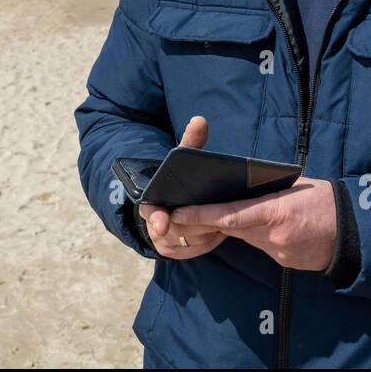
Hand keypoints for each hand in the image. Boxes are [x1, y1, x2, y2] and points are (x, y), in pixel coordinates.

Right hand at [139, 115, 226, 258]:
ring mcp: (161, 238)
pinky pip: (192, 251)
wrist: (173, 198)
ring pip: (185, 241)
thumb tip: (200, 120)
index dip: (156, 218)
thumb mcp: (183, 158)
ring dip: (204, 233)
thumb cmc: (181, 175)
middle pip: (172, 230)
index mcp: (150, 199)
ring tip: (220, 222)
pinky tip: (217, 232)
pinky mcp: (173, 250)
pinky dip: (206, 243)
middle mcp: (151, 221)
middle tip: (215, 223)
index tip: (162, 223)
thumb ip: (191, 141)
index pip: (150, 211)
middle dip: (194, 226)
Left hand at [169, 177, 337, 271]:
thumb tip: (244, 191)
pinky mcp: (285, 262)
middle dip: (211, 221)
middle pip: (232, 228)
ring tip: (250, 210)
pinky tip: (275, 227)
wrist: (357, 233)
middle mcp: (275, 236)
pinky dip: (261, 236)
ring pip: (247, 237)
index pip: (231, 216)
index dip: (202, 216)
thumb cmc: (327, 200)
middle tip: (187, 214)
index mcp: (278, 212)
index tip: (179, 214)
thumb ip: (268, 192)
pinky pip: (263, 246)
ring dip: (239, 226)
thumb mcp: (297, 187)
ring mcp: (279, 251)